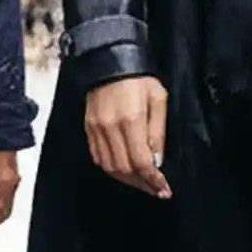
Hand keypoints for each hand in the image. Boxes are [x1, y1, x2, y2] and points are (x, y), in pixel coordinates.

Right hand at [85, 76, 170, 197]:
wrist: (109, 62)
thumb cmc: (140, 80)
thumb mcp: (158, 99)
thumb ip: (158, 132)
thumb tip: (156, 162)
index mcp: (131, 120)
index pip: (141, 161)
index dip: (153, 180)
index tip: (164, 190)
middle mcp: (110, 128)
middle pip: (124, 169)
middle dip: (142, 183)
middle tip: (155, 188)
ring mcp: (96, 129)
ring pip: (109, 167)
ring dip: (126, 179)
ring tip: (141, 181)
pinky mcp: (88, 128)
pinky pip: (98, 157)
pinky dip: (112, 168)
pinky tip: (124, 169)